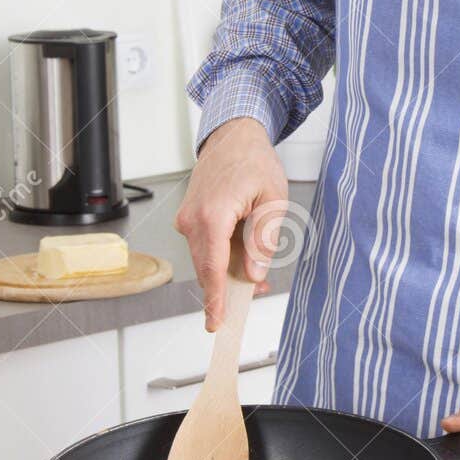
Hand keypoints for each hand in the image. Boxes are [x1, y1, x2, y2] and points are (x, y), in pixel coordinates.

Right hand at [175, 118, 287, 330]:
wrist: (233, 137)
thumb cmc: (253, 162)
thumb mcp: (272, 200)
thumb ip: (262, 239)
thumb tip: (254, 273)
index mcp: (213, 216)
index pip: (212, 269)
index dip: (216, 300)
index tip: (216, 323)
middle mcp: (192, 220)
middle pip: (208, 269)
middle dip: (230, 286)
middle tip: (256, 292)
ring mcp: (187, 219)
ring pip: (207, 260)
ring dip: (228, 269)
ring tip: (256, 266)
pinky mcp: (188, 218)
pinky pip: (205, 246)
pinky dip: (222, 254)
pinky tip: (243, 251)